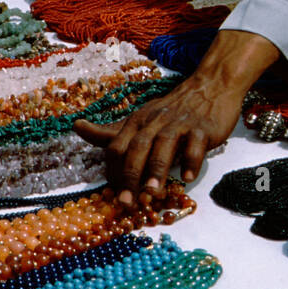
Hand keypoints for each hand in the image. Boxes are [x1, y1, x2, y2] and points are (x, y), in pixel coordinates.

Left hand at [74, 72, 243, 204]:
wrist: (210, 86)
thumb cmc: (172, 110)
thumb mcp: (140, 118)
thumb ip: (112, 130)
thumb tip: (77, 127)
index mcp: (137, 121)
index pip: (118, 146)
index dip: (114, 171)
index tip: (114, 196)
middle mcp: (155, 121)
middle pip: (138, 147)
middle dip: (130, 175)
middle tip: (126, 202)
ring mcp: (180, 123)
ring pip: (165, 145)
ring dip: (157, 169)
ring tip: (152, 192)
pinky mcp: (203, 128)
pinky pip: (196, 144)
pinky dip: (192, 160)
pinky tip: (188, 177)